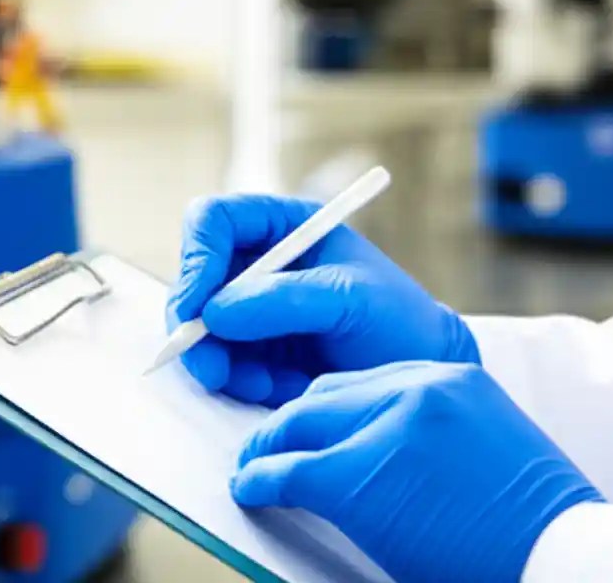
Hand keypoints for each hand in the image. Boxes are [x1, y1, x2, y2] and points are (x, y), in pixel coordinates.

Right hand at [167, 195, 477, 406]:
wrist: (418, 378)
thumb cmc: (400, 323)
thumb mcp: (351, 300)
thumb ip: (284, 300)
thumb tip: (215, 311)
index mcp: (284, 227)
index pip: (214, 222)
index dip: (197, 257)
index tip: (197, 306)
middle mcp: (259, 264)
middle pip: (194, 279)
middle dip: (196, 327)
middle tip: (212, 366)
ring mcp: (251, 309)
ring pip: (199, 329)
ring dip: (220, 363)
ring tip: (267, 384)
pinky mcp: (252, 352)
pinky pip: (218, 364)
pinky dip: (238, 383)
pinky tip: (278, 390)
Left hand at [232, 363, 602, 582]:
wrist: (567, 562)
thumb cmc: (533, 529)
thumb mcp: (489, 455)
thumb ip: (433, 437)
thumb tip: (381, 458)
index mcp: (455, 377)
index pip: (365, 380)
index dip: (326, 408)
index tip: (306, 426)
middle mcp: (420, 388)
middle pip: (325, 395)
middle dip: (291, 425)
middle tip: (265, 447)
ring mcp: (388, 428)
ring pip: (300, 425)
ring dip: (268, 448)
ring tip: (251, 466)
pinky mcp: (358, 477)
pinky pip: (289, 472)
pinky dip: (259, 480)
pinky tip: (248, 490)